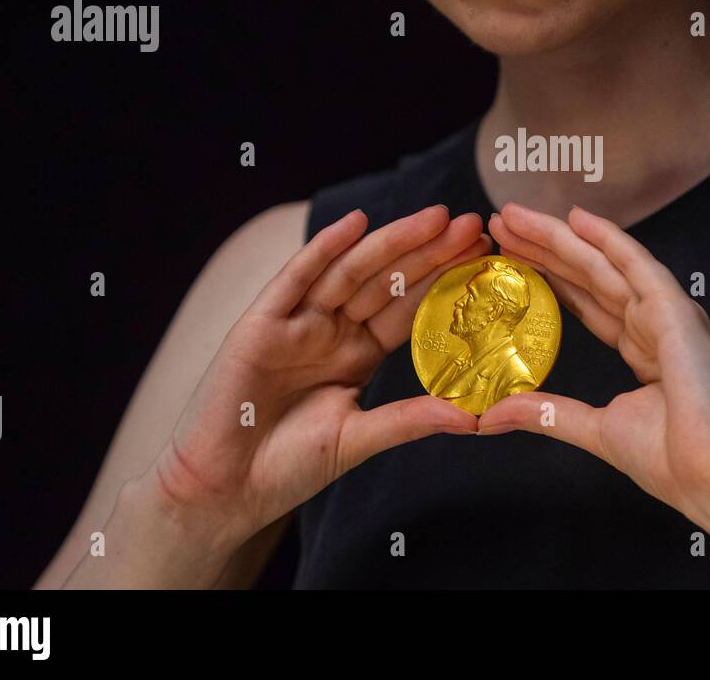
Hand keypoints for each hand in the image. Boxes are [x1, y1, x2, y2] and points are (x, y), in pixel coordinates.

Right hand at [146, 205, 488, 553]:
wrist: (224, 491)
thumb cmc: (287, 467)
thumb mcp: (360, 439)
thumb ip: (411, 420)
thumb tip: (474, 417)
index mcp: (356, 353)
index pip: (409, 307)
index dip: (446, 282)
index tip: (486, 258)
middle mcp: (330, 330)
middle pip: (388, 281)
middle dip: (431, 252)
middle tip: (476, 226)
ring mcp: (296, 323)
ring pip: (352, 272)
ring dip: (393, 242)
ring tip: (438, 218)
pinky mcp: (260, 325)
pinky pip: (296, 279)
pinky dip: (324, 248)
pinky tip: (356, 223)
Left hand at [483, 202, 709, 527]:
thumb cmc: (673, 462)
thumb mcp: (593, 429)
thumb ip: (546, 413)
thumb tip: (491, 415)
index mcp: (642, 350)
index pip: (585, 302)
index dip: (548, 278)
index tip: (508, 259)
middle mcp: (654, 325)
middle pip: (588, 276)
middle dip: (544, 249)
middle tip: (500, 224)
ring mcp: (667, 315)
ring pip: (604, 265)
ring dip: (559, 238)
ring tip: (515, 215)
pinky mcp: (676, 312)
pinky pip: (637, 266)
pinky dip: (608, 240)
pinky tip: (576, 218)